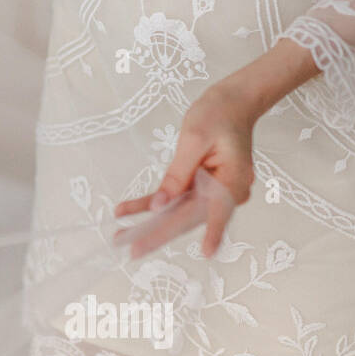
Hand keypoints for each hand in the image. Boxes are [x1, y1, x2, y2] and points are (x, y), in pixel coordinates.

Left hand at [114, 82, 257, 257]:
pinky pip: (174, 199)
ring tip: (121, 235)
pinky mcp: (199, 187)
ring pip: (178, 213)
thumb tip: (160, 205)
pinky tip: (127, 210)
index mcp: (233, 180)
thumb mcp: (193, 139)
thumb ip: (177, 174)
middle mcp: (226, 192)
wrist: (232, 102)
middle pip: (190, 217)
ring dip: (150, 224)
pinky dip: (151, 204)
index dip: (213, 232)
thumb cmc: (218, 115)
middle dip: (159, 234)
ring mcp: (212, 192)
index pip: (219, 209)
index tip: (206, 253)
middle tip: (133, 251)